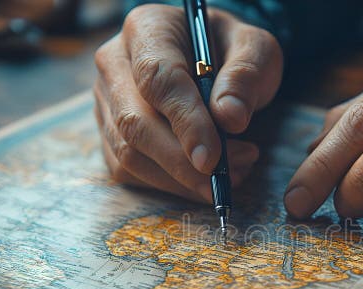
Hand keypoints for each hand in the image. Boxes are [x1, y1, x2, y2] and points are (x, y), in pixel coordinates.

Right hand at [94, 5, 282, 200]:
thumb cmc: (232, 51)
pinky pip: (132, 173)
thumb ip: (246, 76)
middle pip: (135, 123)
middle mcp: (115, 63)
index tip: (212, 157)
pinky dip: (172, 186)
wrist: (214, 61)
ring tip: (231, 174)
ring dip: (181, 178)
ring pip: (129, 155)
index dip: (184, 121)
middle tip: (230, 172)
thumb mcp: (255, 50)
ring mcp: (107, 101)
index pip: (156, 79)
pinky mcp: (110, 135)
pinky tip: (207, 179)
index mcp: (147, 28)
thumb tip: (229, 118)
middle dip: (183, 162)